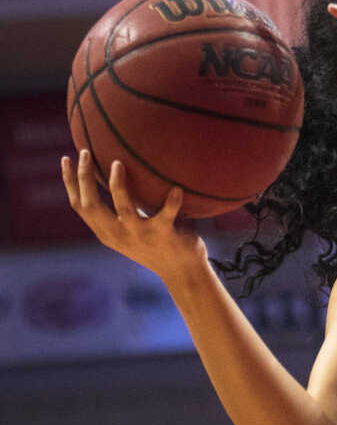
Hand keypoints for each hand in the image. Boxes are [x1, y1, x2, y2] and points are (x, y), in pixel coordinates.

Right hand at [61, 151, 207, 280]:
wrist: (182, 272)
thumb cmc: (158, 243)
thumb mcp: (130, 230)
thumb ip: (120, 212)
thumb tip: (116, 174)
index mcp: (107, 232)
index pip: (80, 205)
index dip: (70, 183)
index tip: (66, 159)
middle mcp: (118, 235)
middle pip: (91, 205)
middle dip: (84, 178)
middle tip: (85, 152)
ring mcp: (140, 236)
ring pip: (123, 208)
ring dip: (118, 185)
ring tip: (118, 162)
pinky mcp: (164, 235)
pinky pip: (167, 214)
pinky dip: (172, 200)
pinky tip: (177, 188)